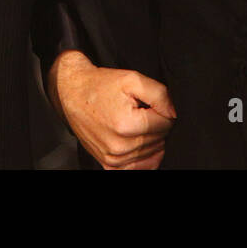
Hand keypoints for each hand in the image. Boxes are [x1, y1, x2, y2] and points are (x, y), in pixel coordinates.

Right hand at [47, 49, 175, 168]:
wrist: (73, 94)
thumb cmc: (100, 86)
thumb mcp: (132, 79)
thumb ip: (160, 94)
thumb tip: (173, 113)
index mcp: (126, 125)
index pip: (166, 124)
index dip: (163, 110)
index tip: (149, 103)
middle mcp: (119, 146)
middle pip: (160, 140)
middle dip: (156, 124)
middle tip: (141, 111)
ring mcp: (113, 159)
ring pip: (152, 154)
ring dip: (149, 138)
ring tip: (135, 123)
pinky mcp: (108, 165)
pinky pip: (137, 168)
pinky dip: (143, 157)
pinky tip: (137, 142)